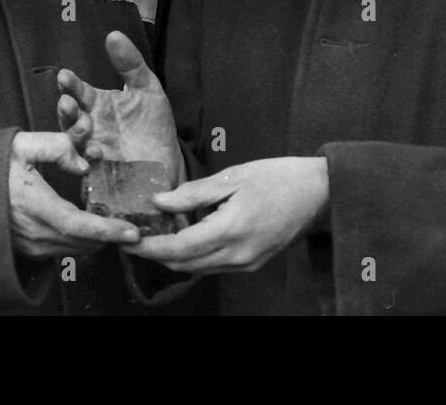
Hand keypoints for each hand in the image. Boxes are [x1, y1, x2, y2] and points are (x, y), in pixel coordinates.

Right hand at [8, 131, 140, 260]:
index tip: (132, 232)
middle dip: (111, 237)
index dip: (106, 230)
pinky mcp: (29, 251)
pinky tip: (92, 227)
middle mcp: (31, 231)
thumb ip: (55, 146)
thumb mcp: (21, 144)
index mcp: (31, 203)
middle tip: (134, 226)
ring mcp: (29, 245)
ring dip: (98, 240)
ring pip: (76, 249)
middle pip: (82, 242)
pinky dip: (83, 242)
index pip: (75, 224)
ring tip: (118, 226)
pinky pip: (64, 251)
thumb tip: (85, 163)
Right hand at [56, 32, 182, 183]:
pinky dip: (88, 160)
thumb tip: (113, 34)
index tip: (65, 75)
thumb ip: (130, 64)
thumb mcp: (147, 89)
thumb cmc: (153, 124)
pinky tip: (96, 153)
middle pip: (68, 117)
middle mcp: (89, 126)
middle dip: (65, 110)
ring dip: (74, 134)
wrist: (168, 162)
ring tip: (84, 126)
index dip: (70, 84)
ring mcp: (90, 150)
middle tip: (67, 103)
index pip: (78, 91)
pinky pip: (86, 167)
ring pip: (72, 142)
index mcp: (97, 104)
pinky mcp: (97, 173)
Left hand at [123, 157, 328, 273]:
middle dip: (155, 253)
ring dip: (173, 255)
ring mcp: (246, 263)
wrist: (320, 195)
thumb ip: (194, 193)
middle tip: (135, 233)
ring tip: (157, 231)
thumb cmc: (278, 178)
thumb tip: (158, 202)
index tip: (125, 238)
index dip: (147, 247)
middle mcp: (237, 255)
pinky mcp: (252, 264)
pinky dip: (194, 254)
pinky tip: (188, 232)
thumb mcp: (233, 177)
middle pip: (183, 264)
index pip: (177, 248)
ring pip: (197, 268)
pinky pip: (214, 265)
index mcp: (230, 230)